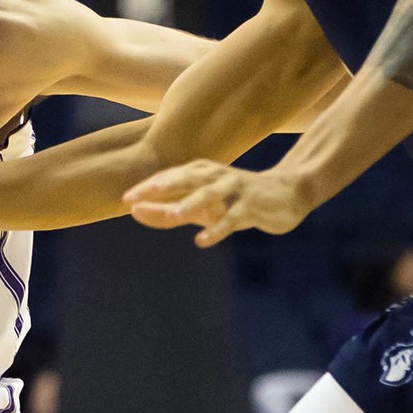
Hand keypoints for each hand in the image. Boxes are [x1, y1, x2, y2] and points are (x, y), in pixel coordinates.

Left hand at [123, 161, 308, 247]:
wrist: (286, 194)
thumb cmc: (236, 200)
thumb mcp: (202, 206)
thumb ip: (171, 210)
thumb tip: (137, 214)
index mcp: (201, 172)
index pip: (170, 177)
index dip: (148, 188)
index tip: (126, 199)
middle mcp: (215, 175)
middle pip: (184, 179)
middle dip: (160, 187)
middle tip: (136, 197)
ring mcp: (235, 188)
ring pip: (209, 194)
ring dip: (189, 204)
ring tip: (171, 215)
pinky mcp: (252, 204)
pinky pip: (233, 217)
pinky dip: (218, 228)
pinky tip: (202, 241)